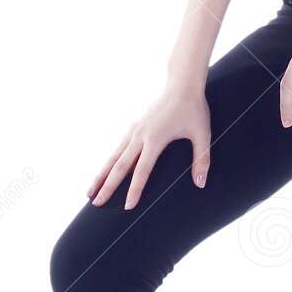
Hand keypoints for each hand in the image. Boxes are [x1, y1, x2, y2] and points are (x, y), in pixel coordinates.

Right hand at [88, 80, 211, 208]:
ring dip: (101, 175)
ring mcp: (135, 130)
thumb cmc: (194, 108)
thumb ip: (202, 160)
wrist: (182, 84)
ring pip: (113, 157)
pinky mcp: (135, 127)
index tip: (128, 206)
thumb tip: (200, 184)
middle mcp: (140, 135)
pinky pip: (118, 148)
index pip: (142, 170)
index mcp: (155, 139)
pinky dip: (108, 162)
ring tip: (90, 192)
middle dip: (107, 186)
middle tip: (96, 204)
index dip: (134, 190)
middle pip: (119, 166)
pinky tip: (103, 173)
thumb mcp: (202, 134)